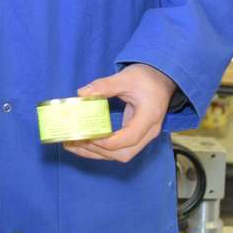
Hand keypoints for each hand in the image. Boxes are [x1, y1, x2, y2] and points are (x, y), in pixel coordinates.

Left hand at [63, 64, 177, 163]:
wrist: (161, 79)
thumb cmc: (146, 78)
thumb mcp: (125, 77)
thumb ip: (104, 85)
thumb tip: (81, 93)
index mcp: (149, 117)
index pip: (129, 138)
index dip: (107, 141)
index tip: (86, 136)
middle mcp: (148, 132)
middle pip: (124, 153)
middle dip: (98, 151)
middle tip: (74, 140)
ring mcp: (143, 137)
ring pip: (120, 155)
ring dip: (96, 153)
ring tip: (72, 144)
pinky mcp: (136, 136)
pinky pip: (119, 149)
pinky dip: (100, 149)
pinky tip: (83, 144)